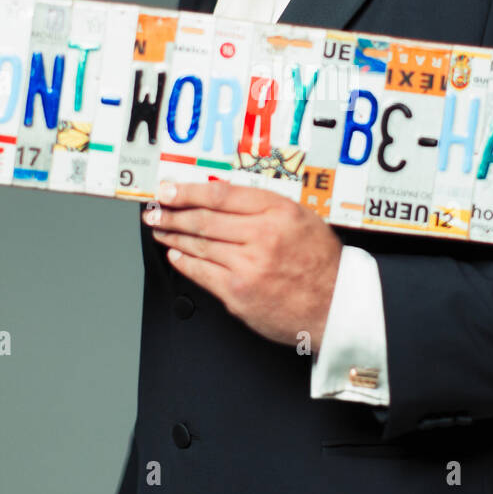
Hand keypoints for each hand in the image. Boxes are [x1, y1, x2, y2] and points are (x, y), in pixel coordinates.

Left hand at [143, 179, 343, 350]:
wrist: (336, 304)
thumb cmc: (321, 262)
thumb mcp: (301, 219)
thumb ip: (263, 207)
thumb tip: (220, 198)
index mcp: (278, 212)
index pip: (220, 195)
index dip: (187, 191)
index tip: (169, 189)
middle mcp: (262, 237)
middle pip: (204, 219)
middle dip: (172, 213)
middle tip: (155, 210)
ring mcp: (248, 267)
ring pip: (199, 245)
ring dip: (173, 235)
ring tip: (160, 228)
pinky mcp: (239, 293)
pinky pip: (202, 273)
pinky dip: (185, 261)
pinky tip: (176, 253)